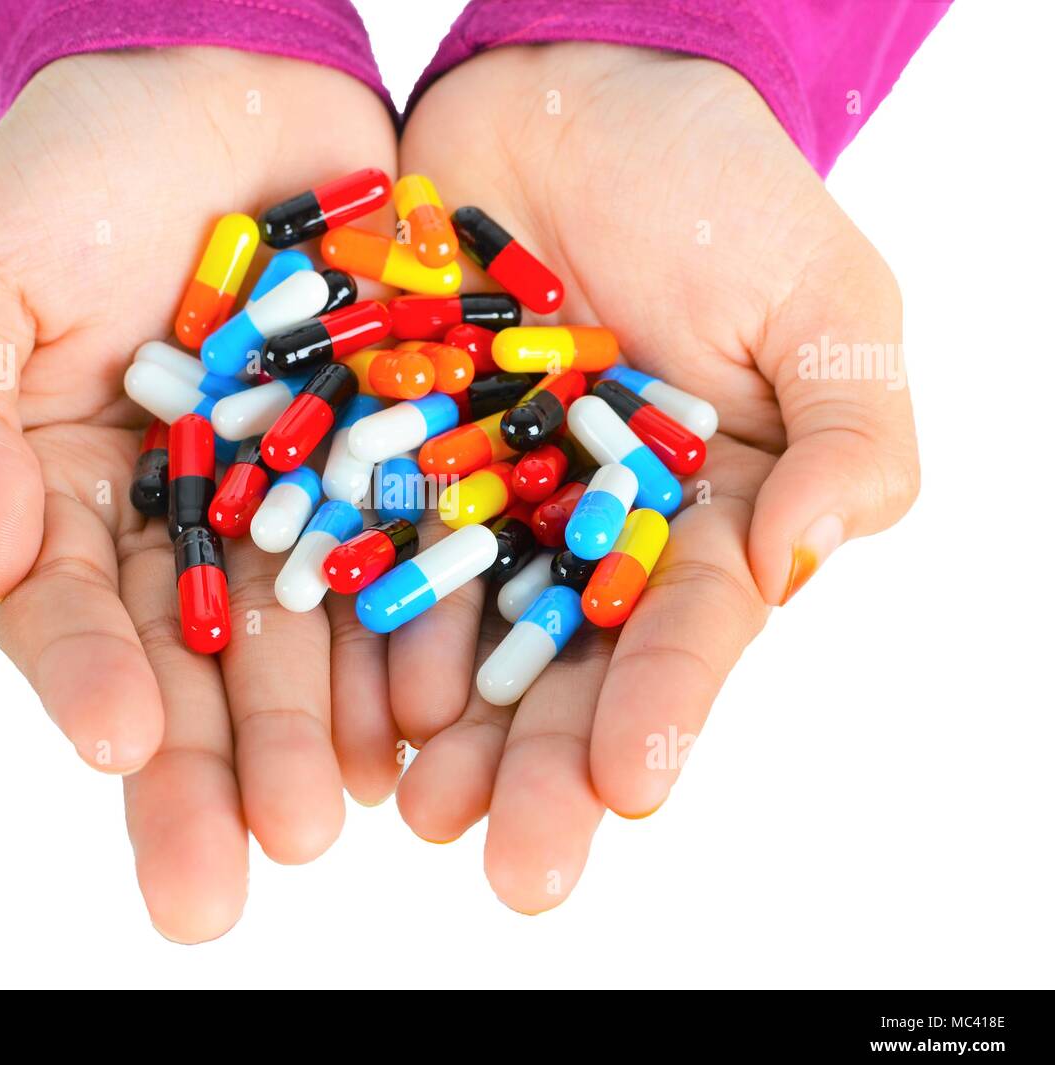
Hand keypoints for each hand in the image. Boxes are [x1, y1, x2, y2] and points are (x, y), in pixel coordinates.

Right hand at [0, 49, 398, 940]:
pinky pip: (413, 553)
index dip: (88, 682)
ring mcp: (302, 500)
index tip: (114, 747)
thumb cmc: (75, 173)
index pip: (75, 616)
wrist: (220, 82)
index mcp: (79, 500)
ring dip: (324, 734)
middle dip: (212, 771)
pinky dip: (422, 630)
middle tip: (236, 878)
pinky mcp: (398, 458)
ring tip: (350, 820)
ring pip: (313, 636)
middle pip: (199, 665)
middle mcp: (193, 526)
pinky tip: (438, 716)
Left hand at [391, 44, 918, 911]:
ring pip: (448, 626)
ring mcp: (468, 494)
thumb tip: (810, 559)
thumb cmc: (718, 189)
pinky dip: (341, 610)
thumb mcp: (822, 303)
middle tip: (506, 862)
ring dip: (429, 720)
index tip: (632, 785)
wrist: (573, 88)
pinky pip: (354, 535)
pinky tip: (332, 693)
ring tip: (410, 806)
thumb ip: (846, 436)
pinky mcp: (375, 443)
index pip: (683, 632)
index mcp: (689, 516)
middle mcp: (571, 529)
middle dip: (536, 763)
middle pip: (559, 663)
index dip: (664, 709)